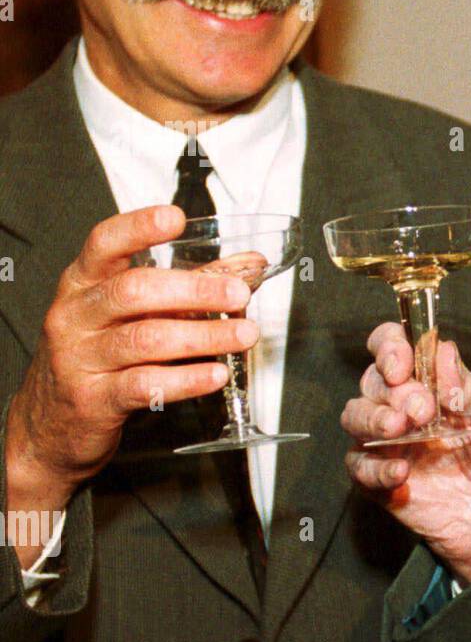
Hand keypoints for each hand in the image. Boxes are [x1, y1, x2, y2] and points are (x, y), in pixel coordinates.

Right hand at [4, 206, 257, 542]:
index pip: (104, 244)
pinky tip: (215, 374)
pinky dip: (186, 379)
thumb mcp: (131, 315)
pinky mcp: (93, 399)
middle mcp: (76, 315)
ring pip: (145, 338)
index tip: (175, 217)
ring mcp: (80, 358)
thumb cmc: (98, 356)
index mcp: (84, 283)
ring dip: (203, 335)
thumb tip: (247, 266)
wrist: (51, 424)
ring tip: (243, 334)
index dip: (138, 227)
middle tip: (238, 292)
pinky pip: (144, 384)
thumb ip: (189, 286)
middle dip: (194, 289)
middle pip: (134, 290)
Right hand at [342, 322, 470, 583]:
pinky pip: (358, 466)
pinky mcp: (381, 479)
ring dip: (373, 418)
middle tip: (422, 409)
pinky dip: (375, 467)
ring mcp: (391, 442)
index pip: (394, 346)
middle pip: (372, 379)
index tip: (402, 365)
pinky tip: (403, 473)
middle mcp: (406, 407)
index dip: (390, 347)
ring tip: (401, 430)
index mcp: (433, 382)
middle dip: (392, 390)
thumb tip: (443, 355)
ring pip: (354, 415)